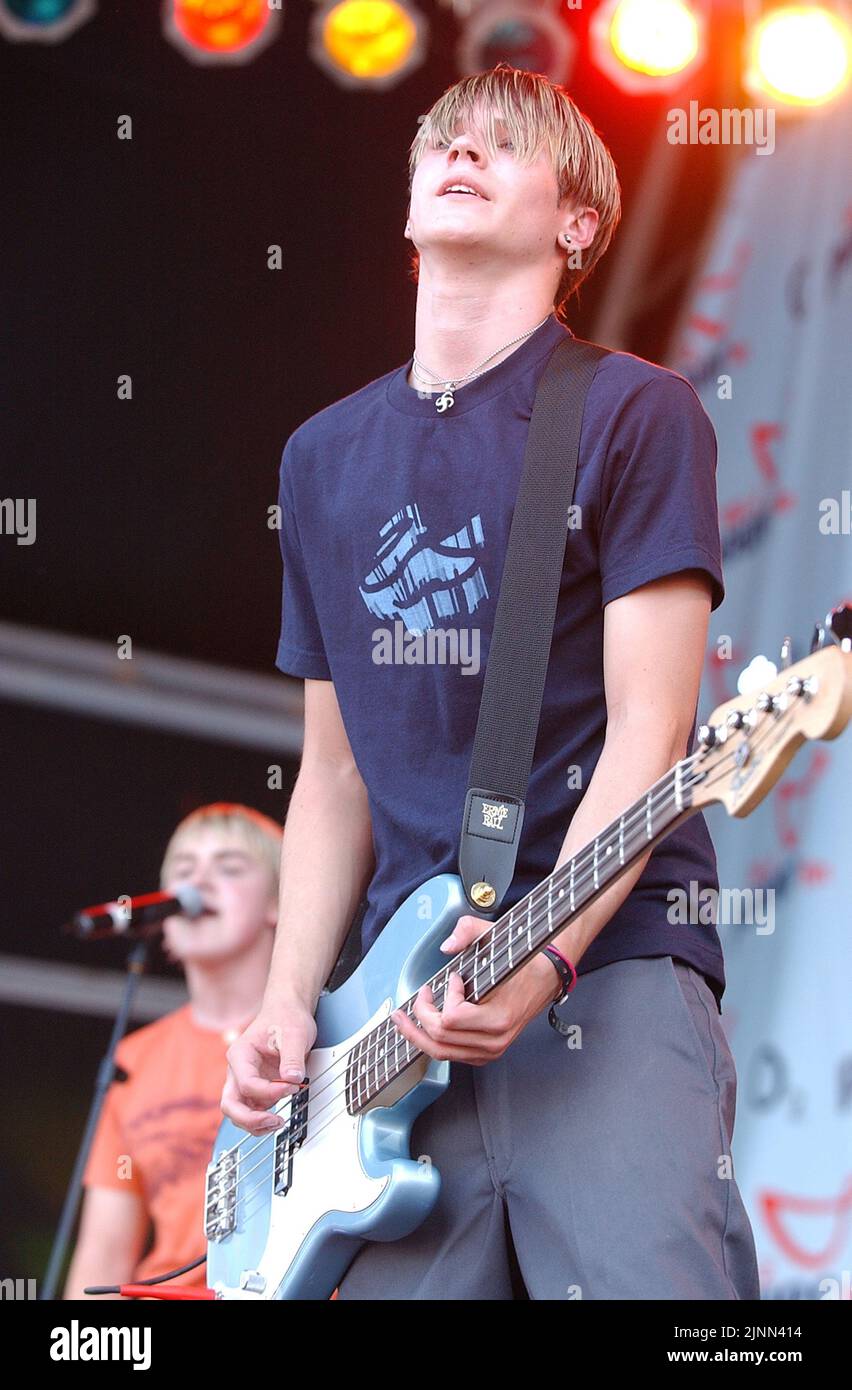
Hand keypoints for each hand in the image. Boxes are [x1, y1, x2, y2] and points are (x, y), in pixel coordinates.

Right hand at [221, 1001, 316, 1133]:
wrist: (288, 1011)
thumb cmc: (286, 1018)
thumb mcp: (294, 1034)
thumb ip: (292, 1058)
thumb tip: (293, 1079)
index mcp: (240, 1054)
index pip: (247, 1083)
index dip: (270, 1091)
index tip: (291, 1087)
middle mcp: (238, 1070)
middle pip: (230, 1104)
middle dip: (250, 1119)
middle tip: (275, 1121)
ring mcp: (245, 1081)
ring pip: (237, 1112)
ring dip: (255, 1123)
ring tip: (278, 1122)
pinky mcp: (256, 1088)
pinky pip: (251, 1111)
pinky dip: (261, 1120)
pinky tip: (276, 1119)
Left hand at [390, 914, 559, 1065]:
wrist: (545, 980)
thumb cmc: (522, 962)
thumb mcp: (496, 936)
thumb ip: (468, 931)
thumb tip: (447, 945)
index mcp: (498, 1018)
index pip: (453, 1018)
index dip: (446, 995)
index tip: (454, 977)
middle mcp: (494, 1040)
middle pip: (440, 1039)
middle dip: (420, 1016)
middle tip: (416, 998)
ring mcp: (490, 1050)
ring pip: (441, 1053)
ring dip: (417, 1034)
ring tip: (403, 1019)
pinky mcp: (485, 1053)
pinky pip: (450, 1055)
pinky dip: (432, 1041)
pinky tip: (422, 1027)